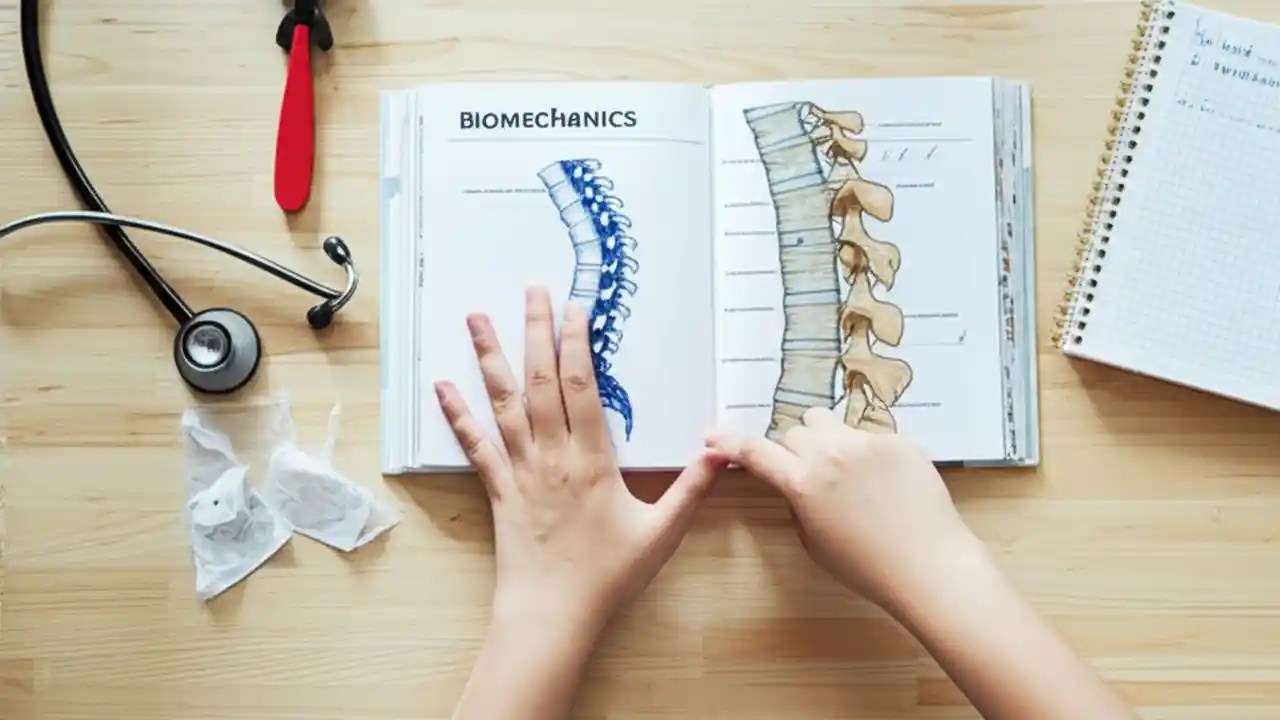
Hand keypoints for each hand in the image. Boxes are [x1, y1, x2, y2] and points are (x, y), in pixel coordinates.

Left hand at [435, 286, 726, 639]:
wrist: (553, 615)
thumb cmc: (609, 577)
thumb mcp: (663, 533)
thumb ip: (693, 489)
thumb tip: (724, 451)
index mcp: (593, 460)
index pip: (582, 387)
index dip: (577, 343)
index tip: (575, 307)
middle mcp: (553, 455)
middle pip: (540, 380)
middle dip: (535, 330)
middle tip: (531, 289)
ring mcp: (521, 471)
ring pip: (504, 403)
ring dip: (490, 357)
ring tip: (476, 317)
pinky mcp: (498, 491)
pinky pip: (475, 445)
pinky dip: (458, 414)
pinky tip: (443, 386)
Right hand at [706, 407, 979, 609]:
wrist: (928, 564)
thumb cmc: (867, 565)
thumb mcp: (814, 540)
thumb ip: (797, 503)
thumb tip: (796, 482)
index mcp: (802, 483)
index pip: (755, 452)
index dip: (729, 443)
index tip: (713, 435)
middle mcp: (830, 454)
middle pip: (793, 432)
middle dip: (794, 450)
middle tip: (811, 476)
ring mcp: (866, 443)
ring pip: (828, 422)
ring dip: (824, 438)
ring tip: (844, 469)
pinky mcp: (897, 440)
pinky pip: (867, 434)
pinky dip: (865, 453)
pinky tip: (884, 483)